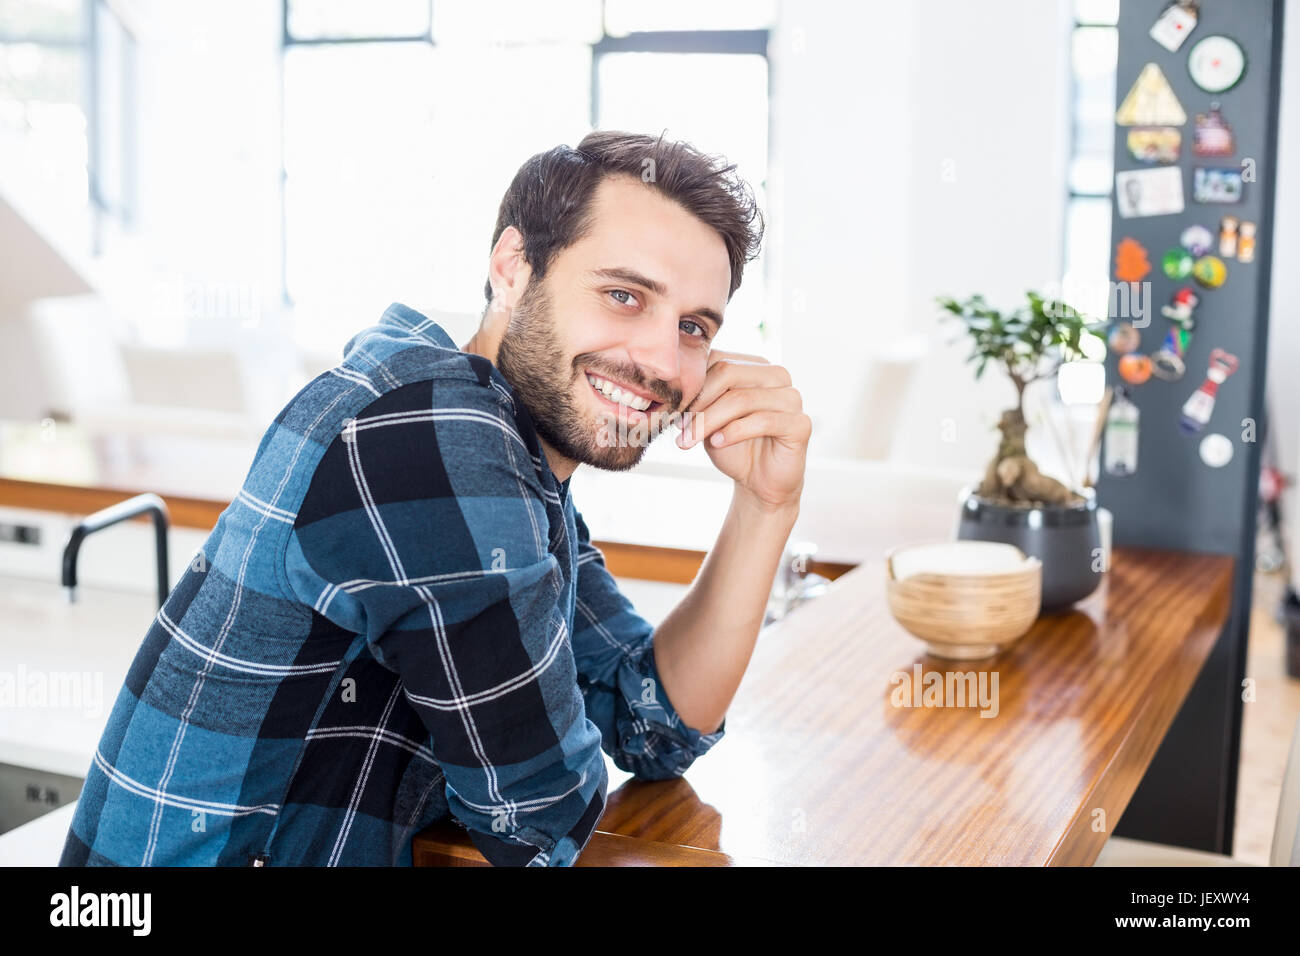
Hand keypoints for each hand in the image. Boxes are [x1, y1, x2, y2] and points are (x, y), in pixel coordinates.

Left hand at [677, 350, 809, 512]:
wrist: (759, 482)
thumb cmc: (733, 446)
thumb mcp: (708, 418)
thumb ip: (698, 399)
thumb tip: (672, 389)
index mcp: (756, 366)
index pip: (718, 359)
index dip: (692, 385)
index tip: (672, 410)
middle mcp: (777, 376)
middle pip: (728, 373)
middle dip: (698, 402)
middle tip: (679, 427)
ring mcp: (792, 398)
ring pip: (742, 398)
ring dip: (709, 421)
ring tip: (690, 440)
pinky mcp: (801, 423)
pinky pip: (763, 420)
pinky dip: (734, 432)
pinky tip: (717, 443)